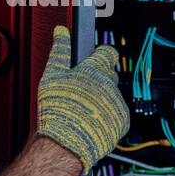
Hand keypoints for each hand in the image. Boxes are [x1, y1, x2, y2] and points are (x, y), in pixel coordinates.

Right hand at [36, 25, 129, 173]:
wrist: (67, 143)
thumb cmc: (58, 110)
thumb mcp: (51, 76)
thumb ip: (59, 51)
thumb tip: (61, 32)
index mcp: (94, 70)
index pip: (107, 52)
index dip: (100, 54)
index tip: (94, 58)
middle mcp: (109, 84)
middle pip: (108, 75)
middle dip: (98, 80)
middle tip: (81, 91)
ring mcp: (117, 102)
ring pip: (112, 95)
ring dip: (101, 100)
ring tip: (83, 110)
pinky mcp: (123, 120)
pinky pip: (117, 114)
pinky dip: (107, 117)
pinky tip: (92, 121)